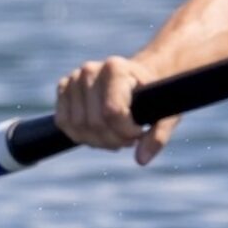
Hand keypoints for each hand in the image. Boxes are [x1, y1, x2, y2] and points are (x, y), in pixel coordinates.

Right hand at [55, 56, 177, 164]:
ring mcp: (73, 79)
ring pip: (77, 126)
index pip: (112, 112)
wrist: (137, 78)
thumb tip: (142, 160)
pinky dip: (81, 136)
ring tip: (116, 136)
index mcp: (115, 68)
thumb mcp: (165, 112)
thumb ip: (158, 135)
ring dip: (98, 141)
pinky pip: (64, 123)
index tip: (139, 133)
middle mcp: (90, 70)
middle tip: (129, 139)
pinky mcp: (63, 89)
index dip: (125, 132)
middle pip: (94, 122)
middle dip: (113, 140)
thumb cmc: (153, 95)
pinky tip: (100, 132)